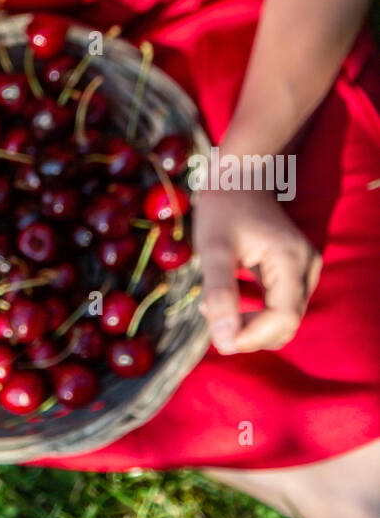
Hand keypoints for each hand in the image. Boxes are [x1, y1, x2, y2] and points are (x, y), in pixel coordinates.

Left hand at [193, 187, 321, 353]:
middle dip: (248, 332)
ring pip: (283, 319)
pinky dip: (255, 313)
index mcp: (291, 261)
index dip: (252, 338)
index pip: (283, 320)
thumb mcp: (212, 248)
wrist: (238, 177)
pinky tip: (227, 300)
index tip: (218, 339)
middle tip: (209, 316)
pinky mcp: (296, 272)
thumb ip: (219, 293)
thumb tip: (225, 340)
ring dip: (250, 324)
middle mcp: (307, 268)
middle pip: (285, 324)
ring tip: (213, 307)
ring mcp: (305, 270)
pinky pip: (280, 306)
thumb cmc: (223, 208)